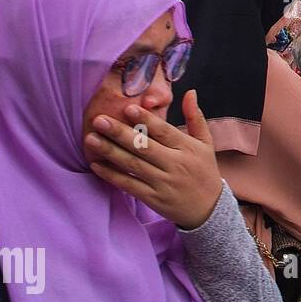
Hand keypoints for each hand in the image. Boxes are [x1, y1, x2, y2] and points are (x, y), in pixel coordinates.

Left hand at [85, 89, 222, 229]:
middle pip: (144, 147)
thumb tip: (190, 92)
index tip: (128, 108)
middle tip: (99, 120)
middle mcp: (175, 165)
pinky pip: (129, 185)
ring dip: (111, 152)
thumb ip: (195, 117)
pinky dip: (112, 175)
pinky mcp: (153, 198)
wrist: (209, 209)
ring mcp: (163, 183)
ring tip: (91, 139)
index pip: (164, 131)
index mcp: (188, 148)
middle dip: (120, 133)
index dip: (146, 119)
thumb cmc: (204, 171)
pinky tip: (96, 165)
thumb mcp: (206, 143)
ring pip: (133, 165)